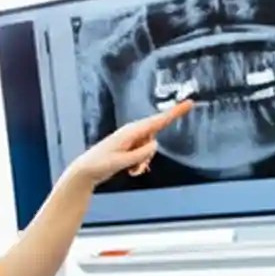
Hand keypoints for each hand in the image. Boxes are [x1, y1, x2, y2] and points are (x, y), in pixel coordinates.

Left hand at [67, 99, 193, 187]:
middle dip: (148, 154)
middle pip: (154, 139)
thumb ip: (140, 154)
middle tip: (134, 167)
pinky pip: (143, 154)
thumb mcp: (121, 162)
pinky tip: (130, 171)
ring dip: (143, 162)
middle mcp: (132, 132)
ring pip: (149, 149)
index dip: (175, 113)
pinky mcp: (129, 148)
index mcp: (131, 131)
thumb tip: (155, 145)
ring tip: (130, 170)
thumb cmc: (100, 165)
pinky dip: (140, 164)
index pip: (158, 121)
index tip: (189, 103)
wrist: (85, 172)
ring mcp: (131, 140)